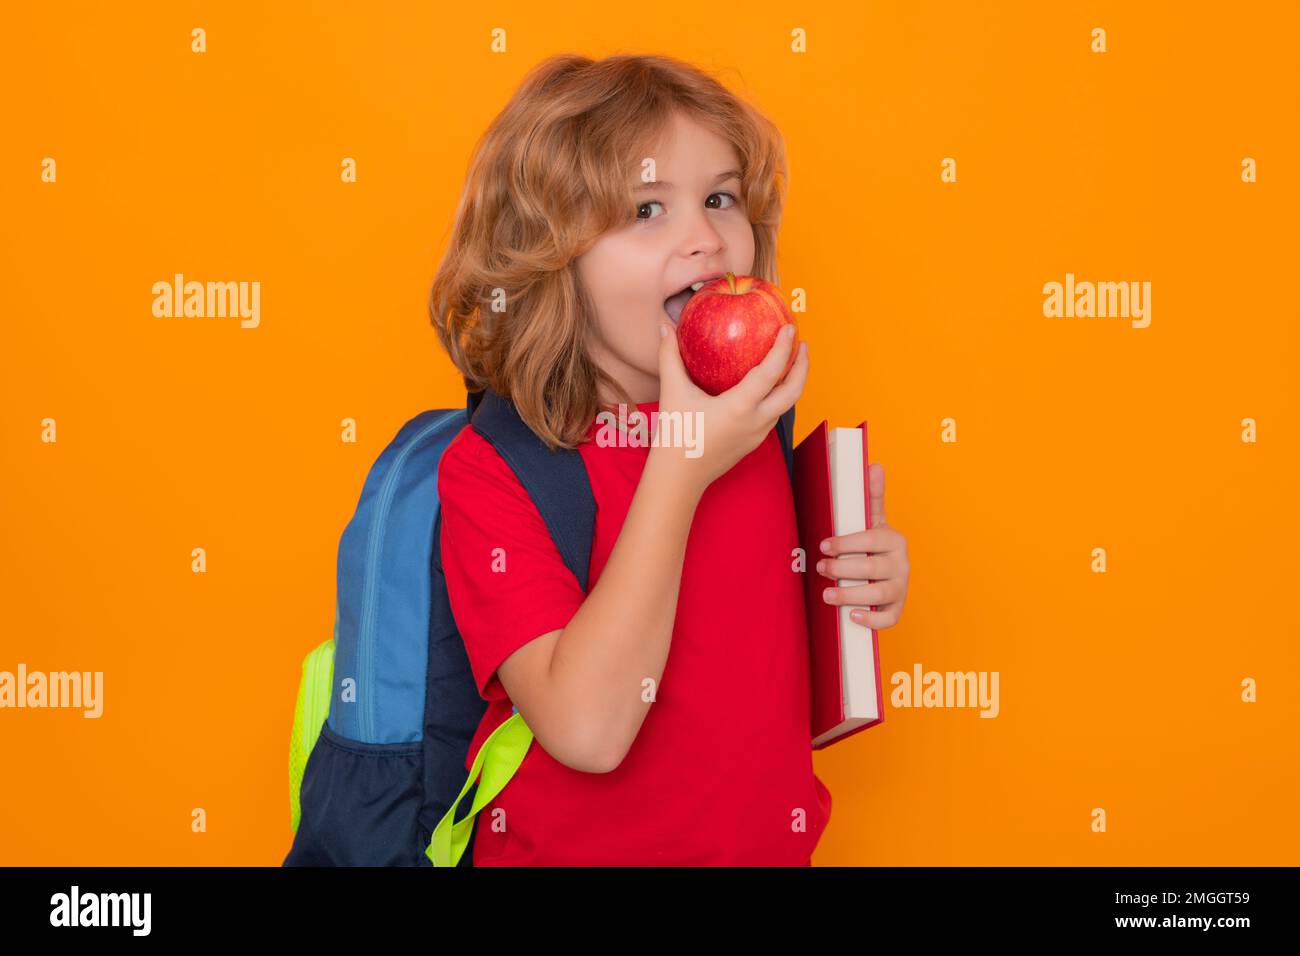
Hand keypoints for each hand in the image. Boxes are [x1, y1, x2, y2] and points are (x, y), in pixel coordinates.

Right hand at [654, 321, 807, 492]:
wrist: (679, 477)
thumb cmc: (676, 436)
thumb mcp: (673, 393)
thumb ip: (669, 358)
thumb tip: (664, 328)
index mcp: (740, 407)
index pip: (771, 372)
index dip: (783, 348)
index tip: (789, 329)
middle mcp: (755, 421)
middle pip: (793, 392)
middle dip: (802, 367)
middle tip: (802, 344)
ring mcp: (757, 434)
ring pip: (786, 406)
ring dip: (792, 383)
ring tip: (790, 363)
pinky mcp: (753, 443)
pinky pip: (773, 416)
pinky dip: (778, 397)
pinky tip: (767, 388)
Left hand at [815, 462, 908, 628]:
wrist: (886, 571)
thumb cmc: (873, 545)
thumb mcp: (873, 520)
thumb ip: (872, 496)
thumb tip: (874, 465)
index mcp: (894, 540)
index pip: (871, 540)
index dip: (846, 543)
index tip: (824, 545)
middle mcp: (901, 564)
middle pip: (873, 569)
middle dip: (843, 568)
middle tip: (820, 568)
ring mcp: (900, 588)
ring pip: (880, 594)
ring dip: (852, 594)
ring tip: (827, 594)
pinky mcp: (896, 609)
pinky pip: (889, 619)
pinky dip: (872, 620)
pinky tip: (852, 616)